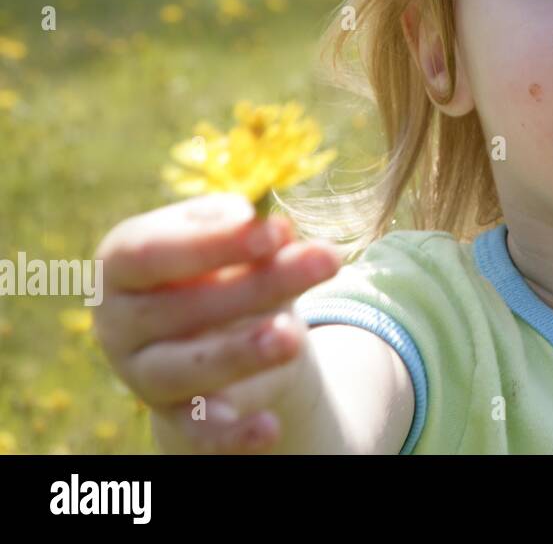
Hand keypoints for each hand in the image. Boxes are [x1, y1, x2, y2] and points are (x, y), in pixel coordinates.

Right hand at [92, 192, 343, 451]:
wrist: (222, 329)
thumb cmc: (226, 268)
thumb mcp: (240, 246)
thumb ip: (253, 236)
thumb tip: (269, 227)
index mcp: (122, 263)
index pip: (152, 251)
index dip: (213, 241)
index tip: (278, 230)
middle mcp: (119, 321)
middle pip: (181, 306)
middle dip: (259, 284)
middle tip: (325, 262)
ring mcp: (141, 374)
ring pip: (187, 370)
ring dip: (241, 354)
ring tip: (293, 337)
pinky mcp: (172, 418)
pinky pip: (198, 432)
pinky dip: (231, 435)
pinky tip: (269, 428)